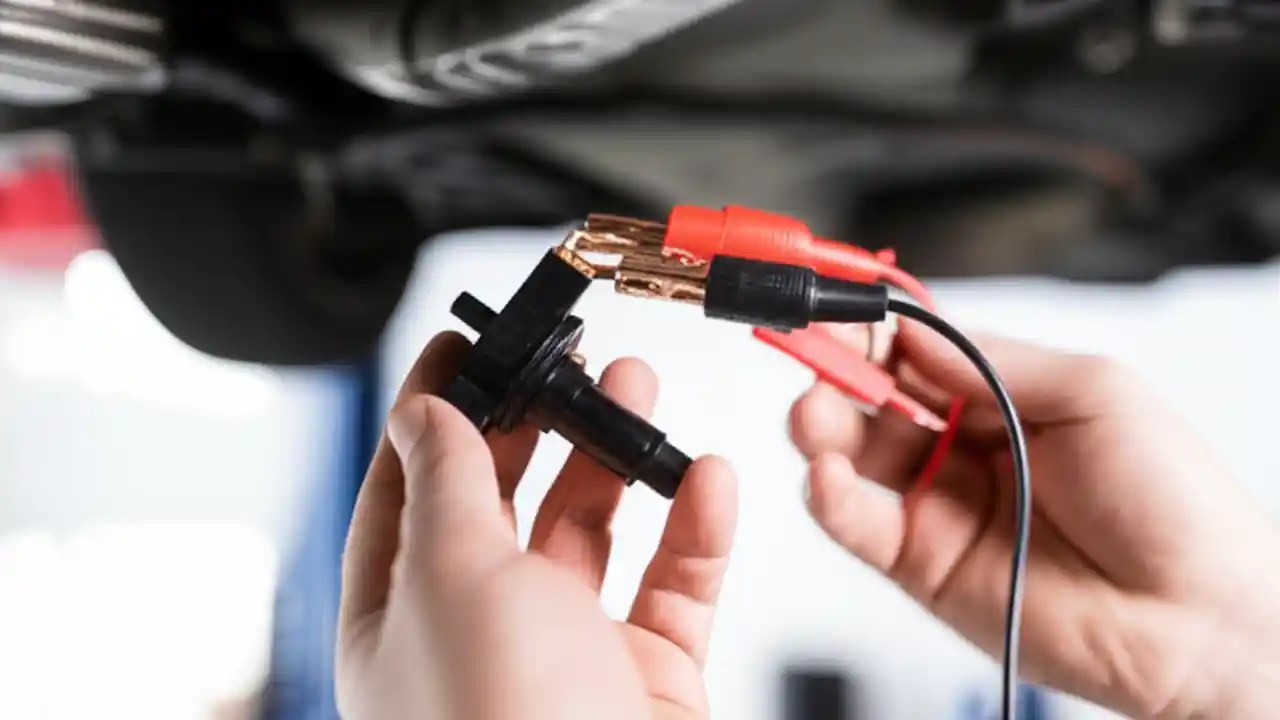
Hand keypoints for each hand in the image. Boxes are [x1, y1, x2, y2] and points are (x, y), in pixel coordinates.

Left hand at [336, 333, 737, 719]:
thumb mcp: (453, 576)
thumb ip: (446, 484)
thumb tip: (424, 412)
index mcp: (402, 617)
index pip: (406, 489)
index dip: (431, 411)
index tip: (463, 343)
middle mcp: (481, 633)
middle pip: (508, 500)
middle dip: (539, 421)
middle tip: (566, 358)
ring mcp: (568, 654)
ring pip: (595, 531)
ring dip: (618, 456)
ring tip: (638, 387)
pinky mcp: (647, 677)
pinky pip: (674, 583)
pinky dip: (695, 527)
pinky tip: (705, 478)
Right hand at [790, 322, 1279, 718]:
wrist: (1195, 618)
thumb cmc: (1172, 504)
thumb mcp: (1092, 391)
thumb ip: (990, 360)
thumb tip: (909, 328)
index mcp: (1003, 398)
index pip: (915, 353)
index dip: (871, 331)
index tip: (834, 309)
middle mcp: (962, 448)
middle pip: (872, 400)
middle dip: (835, 373)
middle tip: (813, 358)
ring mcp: (938, 505)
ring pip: (852, 457)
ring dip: (820, 428)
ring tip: (813, 413)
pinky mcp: (920, 564)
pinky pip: (857, 523)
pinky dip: (829, 495)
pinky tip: (828, 475)